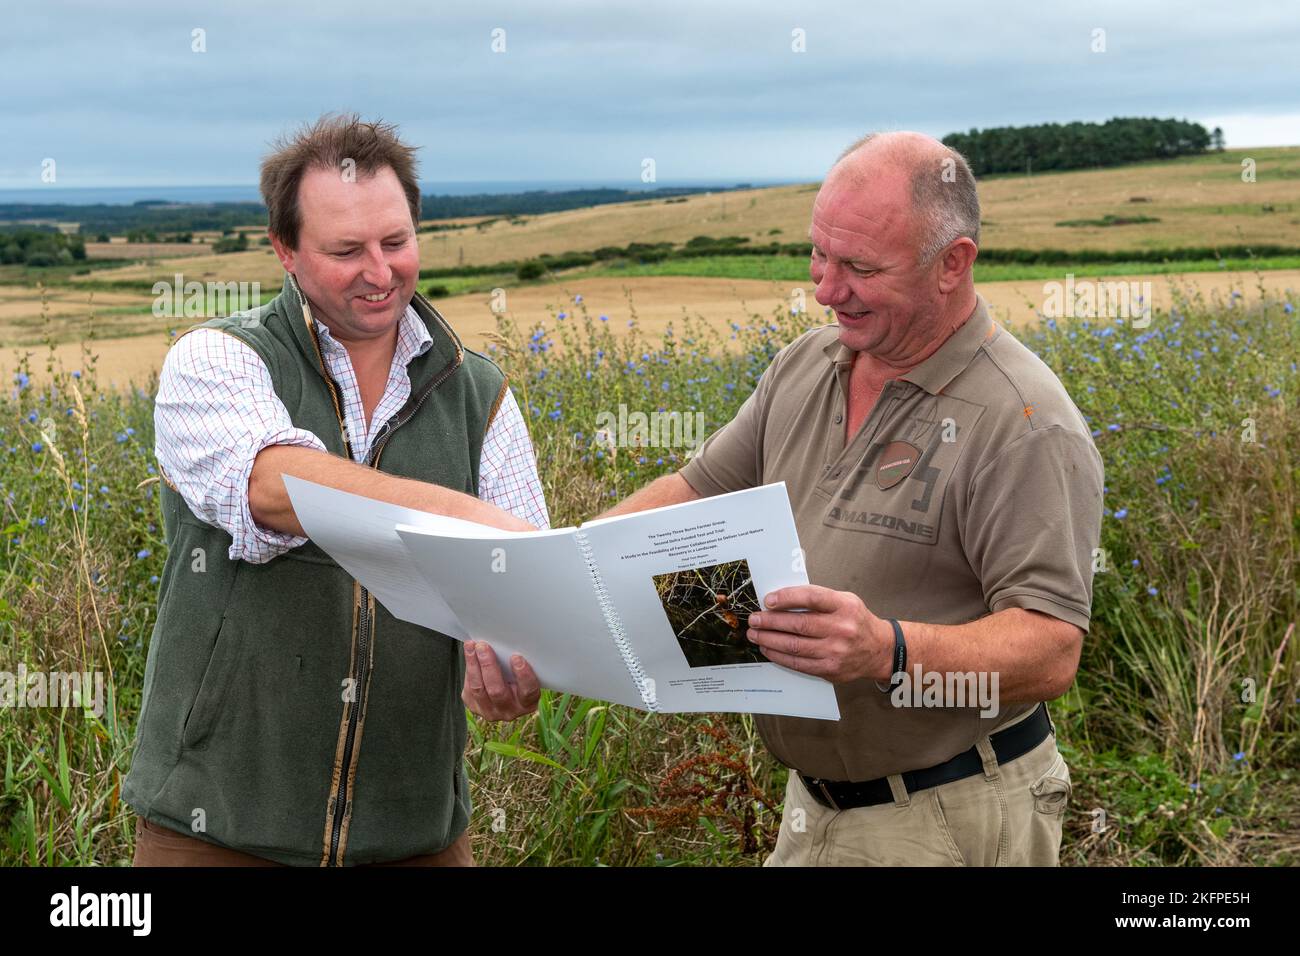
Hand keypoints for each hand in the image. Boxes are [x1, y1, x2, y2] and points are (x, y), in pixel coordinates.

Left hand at [462, 640, 540, 719]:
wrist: (504, 696)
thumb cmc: (517, 679)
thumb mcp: (524, 675)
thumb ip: (518, 665)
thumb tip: (505, 644)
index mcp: (528, 703)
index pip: (528, 691)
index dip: (523, 675)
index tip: (516, 657)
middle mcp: (509, 711)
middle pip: (497, 691)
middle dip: (489, 666)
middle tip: (483, 647)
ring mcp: (491, 712)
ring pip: (478, 689)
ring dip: (473, 665)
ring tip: (471, 646)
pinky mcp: (475, 707)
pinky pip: (469, 689)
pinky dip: (469, 670)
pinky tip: (470, 655)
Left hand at [746, 585, 892, 683]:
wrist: (879, 650)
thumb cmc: (856, 621)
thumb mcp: (844, 601)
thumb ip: (817, 598)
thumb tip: (779, 601)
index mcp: (845, 606)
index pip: (811, 598)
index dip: (786, 598)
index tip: (768, 600)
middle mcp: (842, 629)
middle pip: (798, 624)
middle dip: (770, 622)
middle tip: (754, 619)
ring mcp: (836, 652)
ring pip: (795, 646)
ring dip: (769, 639)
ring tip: (755, 634)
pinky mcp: (830, 669)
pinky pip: (799, 664)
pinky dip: (779, 656)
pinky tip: (768, 649)